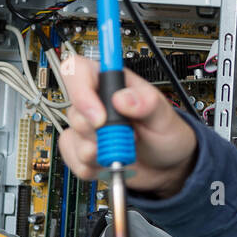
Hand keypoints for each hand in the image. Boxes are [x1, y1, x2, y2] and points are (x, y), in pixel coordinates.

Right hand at [58, 53, 197, 194]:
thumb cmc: (164, 133)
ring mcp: (86, 127)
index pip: (78, 70)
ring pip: (72, 137)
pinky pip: (71, 158)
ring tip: (122, 152)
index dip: (81, 91)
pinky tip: (108, 163)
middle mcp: (94, 102)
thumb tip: (122, 98)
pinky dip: (90, 167)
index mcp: (112, 83)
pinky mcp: (81, 149)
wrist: (166, 166)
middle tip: (128, 137)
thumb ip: (147, 103)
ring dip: (98, 152)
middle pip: (74, 111)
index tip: (100, 117)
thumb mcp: (164, 115)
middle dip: (100, 132)